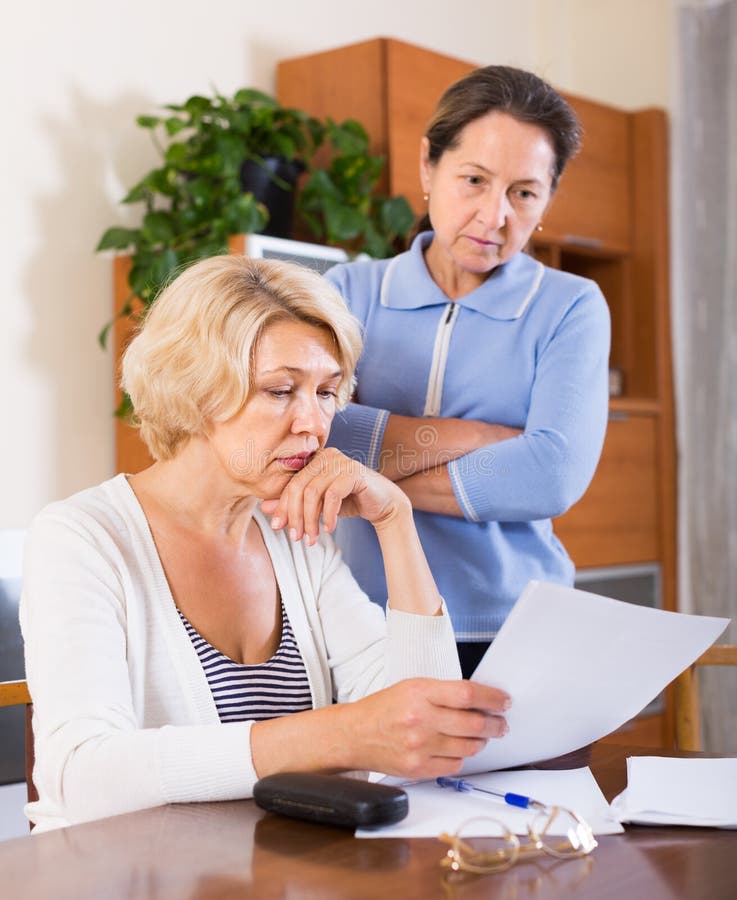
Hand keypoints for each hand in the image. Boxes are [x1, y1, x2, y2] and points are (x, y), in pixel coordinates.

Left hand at [261, 447, 409, 544]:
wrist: (382, 504)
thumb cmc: (348, 502)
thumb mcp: (317, 505)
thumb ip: (294, 503)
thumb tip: (265, 508)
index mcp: (314, 459)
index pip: (290, 483)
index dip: (282, 506)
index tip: (278, 528)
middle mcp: (326, 455)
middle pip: (299, 487)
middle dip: (295, 516)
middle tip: (296, 537)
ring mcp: (340, 461)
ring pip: (313, 492)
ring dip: (311, 519)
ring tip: (312, 538)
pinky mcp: (354, 472)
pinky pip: (332, 495)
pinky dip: (328, 515)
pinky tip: (330, 529)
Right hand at [345, 678, 509, 778]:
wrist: (354, 734)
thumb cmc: (384, 708)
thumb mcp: (412, 687)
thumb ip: (443, 693)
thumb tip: (480, 701)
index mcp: (419, 693)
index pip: (467, 694)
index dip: (492, 698)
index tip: (503, 701)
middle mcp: (420, 719)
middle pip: (474, 723)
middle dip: (495, 724)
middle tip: (501, 723)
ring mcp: (419, 747)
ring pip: (469, 747)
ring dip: (481, 741)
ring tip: (482, 735)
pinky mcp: (418, 768)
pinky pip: (454, 765)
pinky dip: (462, 757)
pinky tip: (458, 749)